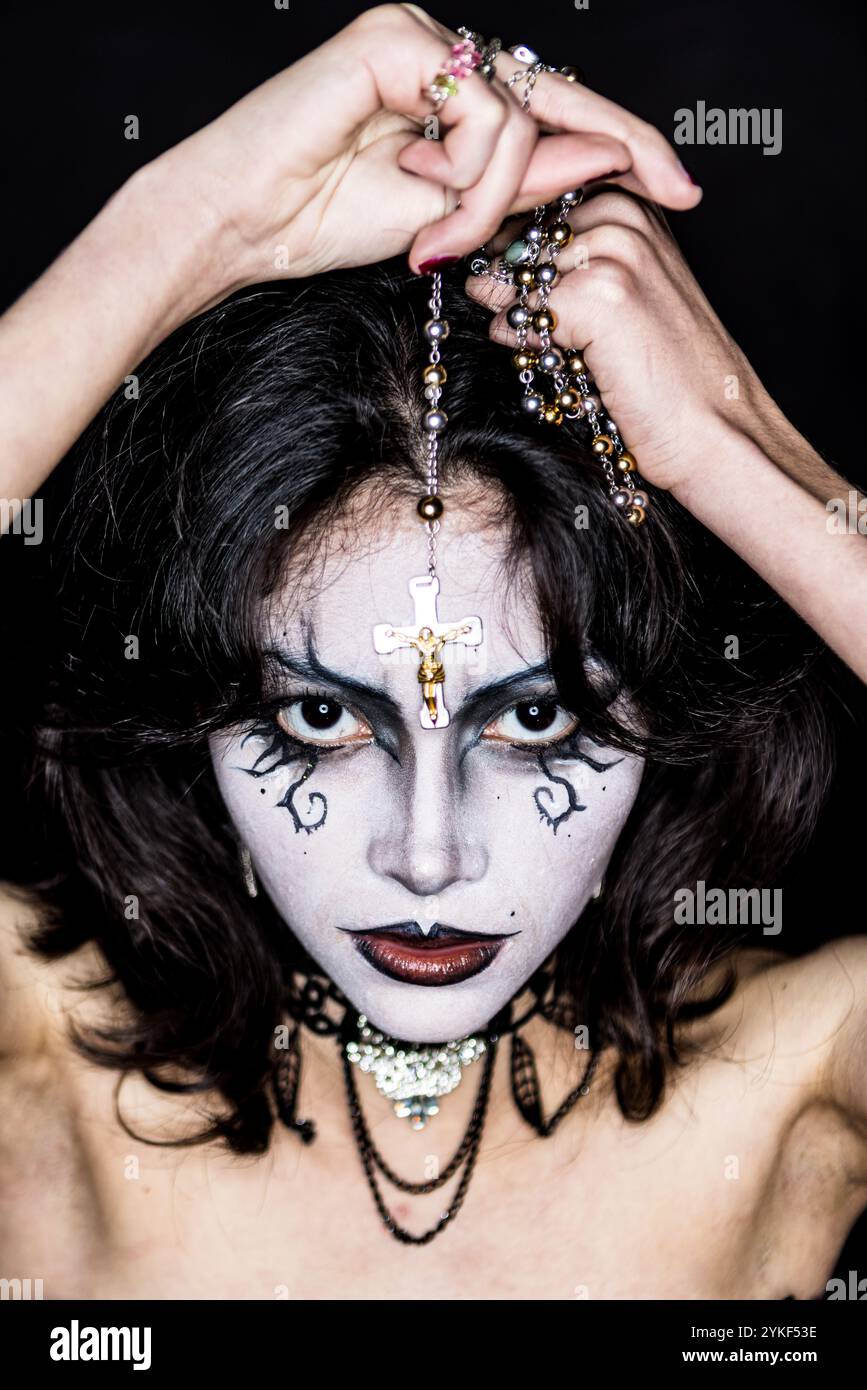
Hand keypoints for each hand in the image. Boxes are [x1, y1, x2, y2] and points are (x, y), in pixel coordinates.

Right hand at [147, 3, 700, 304]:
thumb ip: (519, 185)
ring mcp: (419, 37)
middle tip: (678, 190)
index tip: (678, 188)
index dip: (621, 142)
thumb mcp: (447, 216)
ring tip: (439, 240)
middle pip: (559, 96)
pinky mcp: (395, 38)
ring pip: (520, 118)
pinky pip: (483, 114)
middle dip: (622, 146)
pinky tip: (427, 204)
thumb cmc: (321, 221)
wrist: (243, 227)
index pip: (553, 110)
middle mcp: (441, 54)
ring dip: (494, 198)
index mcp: (451, 93)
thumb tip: (599, 160)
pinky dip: (471, 176)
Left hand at [465, 188, 763, 491]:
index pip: (532, 201)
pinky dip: (523, 342)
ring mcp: (616, 250)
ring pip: (516, 274)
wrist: (711, 430)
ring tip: (560, 346)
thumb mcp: (622, 300)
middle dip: (508, 282)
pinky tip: (558, 361)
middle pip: (515, 234)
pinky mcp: (601, 293)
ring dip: (518, 314)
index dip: (509, 248)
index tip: (524, 291)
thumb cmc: (668, 375)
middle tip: (545, 327)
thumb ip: (566, 268)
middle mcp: (626, 213)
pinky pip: (521, 312)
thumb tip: (484, 271)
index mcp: (635, 203)